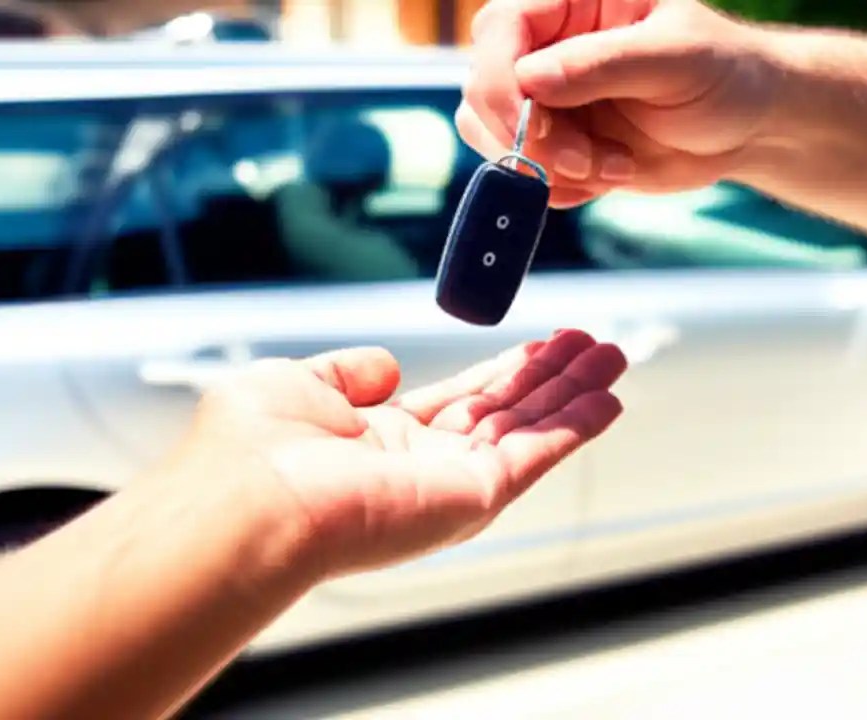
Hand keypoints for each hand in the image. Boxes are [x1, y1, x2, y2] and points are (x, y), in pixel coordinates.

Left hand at [169, 330, 626, 582]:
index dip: (502, 371)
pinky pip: (537, 453)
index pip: (459, 400)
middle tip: (592, 342)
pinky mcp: (474, 497)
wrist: (252, 499)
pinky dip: (575, 425)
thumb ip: (347, 375)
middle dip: (550, 377)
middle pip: (504, 412)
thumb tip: (387, 368)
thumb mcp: (297, 384)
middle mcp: (422, 466)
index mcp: (381, 440)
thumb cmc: (253, 446)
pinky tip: (608, 399)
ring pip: (529, 428)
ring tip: (614, 356)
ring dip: (574, 392)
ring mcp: (451, 484)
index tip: (540, 345)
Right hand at [457, 0, 779, 207]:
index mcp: (572, 2)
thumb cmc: (723, 72)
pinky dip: (562, 187)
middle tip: (589, 161)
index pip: (500, 30)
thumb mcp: (675, 58)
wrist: (748, 126)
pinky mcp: (557, 143)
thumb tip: (529, 80)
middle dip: (532, 138)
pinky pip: (525, 172)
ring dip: (549, 167)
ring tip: (613, 167)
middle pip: (485, 90)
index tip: (528, 124)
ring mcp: (548, 98)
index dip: (500, 80)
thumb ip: (602, 63)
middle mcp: (549, 46)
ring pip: (495, 136)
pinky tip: (614, 175)